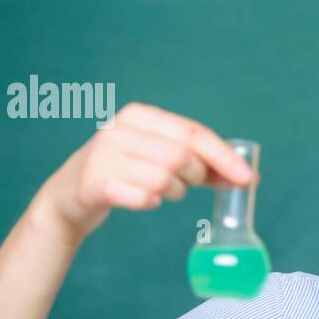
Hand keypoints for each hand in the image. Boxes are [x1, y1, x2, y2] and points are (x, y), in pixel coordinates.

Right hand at [30, 102, 257, 241]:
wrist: (69, 196)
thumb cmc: (125, 174)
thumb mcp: (158, 159)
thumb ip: (199, 163)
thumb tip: (246, 176)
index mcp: (139, 116)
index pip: (193, 133)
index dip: (224, 156)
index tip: (249, 178)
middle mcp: (120, 130)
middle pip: (181, 156)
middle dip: (197, 175)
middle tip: (190, 185)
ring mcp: (104, 155)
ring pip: (164, 178)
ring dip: (174, 191)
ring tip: (162, 192)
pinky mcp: (94, 184)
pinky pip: (141, 197)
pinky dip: (150, 202)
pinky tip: (145, 201)